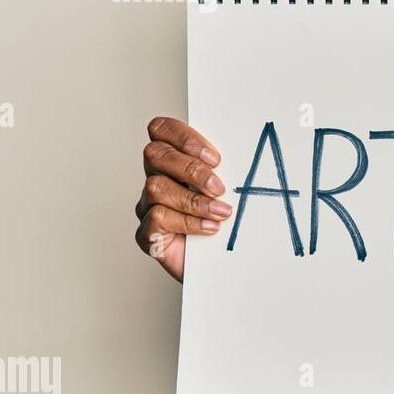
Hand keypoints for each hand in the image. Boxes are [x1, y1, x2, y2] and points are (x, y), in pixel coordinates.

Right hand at [133, 117, 230, 282]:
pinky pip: (157, 218)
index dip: (184, 137)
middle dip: (191, 169)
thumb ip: (227, 168)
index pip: (161, 129)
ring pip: (156, 187)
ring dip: (194, 200)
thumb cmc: (228, 220)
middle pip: (155, 154)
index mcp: (174, 159)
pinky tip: (210, 229)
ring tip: (222, 212)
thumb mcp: (231, 188)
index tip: (216, 158)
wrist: (224, 264)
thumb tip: (246, 150)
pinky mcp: (147, 233)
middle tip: (219, 187)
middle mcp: (156, 178)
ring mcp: (148, 205)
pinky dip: (188, 222)